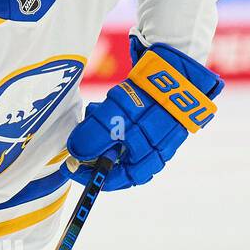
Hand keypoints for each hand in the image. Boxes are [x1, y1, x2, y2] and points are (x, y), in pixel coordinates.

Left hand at [67, 39, 222, 190]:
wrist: (179, 69)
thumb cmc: (148, 101)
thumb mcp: (113, 122)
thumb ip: (92, 141)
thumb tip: (75, 153)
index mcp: (146, 163)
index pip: (113, 180)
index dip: (89, 174)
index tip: (71, 164)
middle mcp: (154, 154)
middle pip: (115, 160)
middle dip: (94, 148)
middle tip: (81, 133)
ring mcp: (157, 136)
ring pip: (120, 141)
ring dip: (102, 130)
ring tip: (93, 112)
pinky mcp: (155, 118)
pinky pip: (128, 125)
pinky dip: (113, 119)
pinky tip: (106, 105)